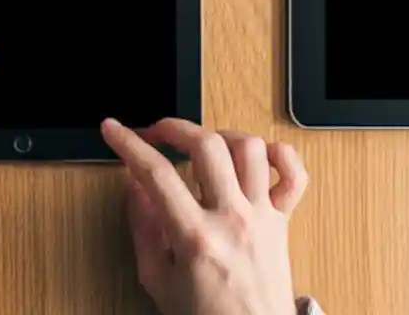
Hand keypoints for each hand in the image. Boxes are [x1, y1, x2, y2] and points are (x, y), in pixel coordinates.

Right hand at [101, 118, 308, 314]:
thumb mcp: (158, 281)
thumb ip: (143, 228)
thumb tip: (134, 186)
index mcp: (196, 237)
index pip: (156, 173)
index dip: (128, 144)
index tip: (114, 131)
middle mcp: (233, 220)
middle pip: (206, 145)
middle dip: (174, 127)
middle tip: (157, 132)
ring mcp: (262, 217)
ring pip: (249, 148)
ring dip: (221, 136)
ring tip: (202, 146)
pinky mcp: (283, 221)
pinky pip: (294, 174)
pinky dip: (278, 155)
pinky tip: (255, 157)